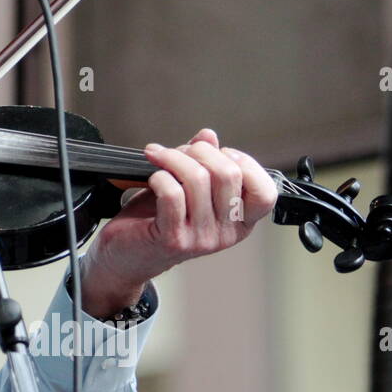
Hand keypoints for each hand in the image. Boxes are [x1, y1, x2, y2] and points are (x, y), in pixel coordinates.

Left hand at [80, 128, 277, 318]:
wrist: (126, 256)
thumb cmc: (156, 220)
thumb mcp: (186, 189)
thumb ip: (202, 163)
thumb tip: (208, 135)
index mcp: (240, 222)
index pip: (266, 193)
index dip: (244, 162)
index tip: (218, 152)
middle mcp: (226, 234)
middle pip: (228, 174)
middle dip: (200, 151)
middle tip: (179, 151)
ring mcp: (201, 239)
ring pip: (198, 179)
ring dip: (173, 158)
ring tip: (159, 157)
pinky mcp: (173, 239)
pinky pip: (172, 194)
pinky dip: (160, 176)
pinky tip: (152, 178)